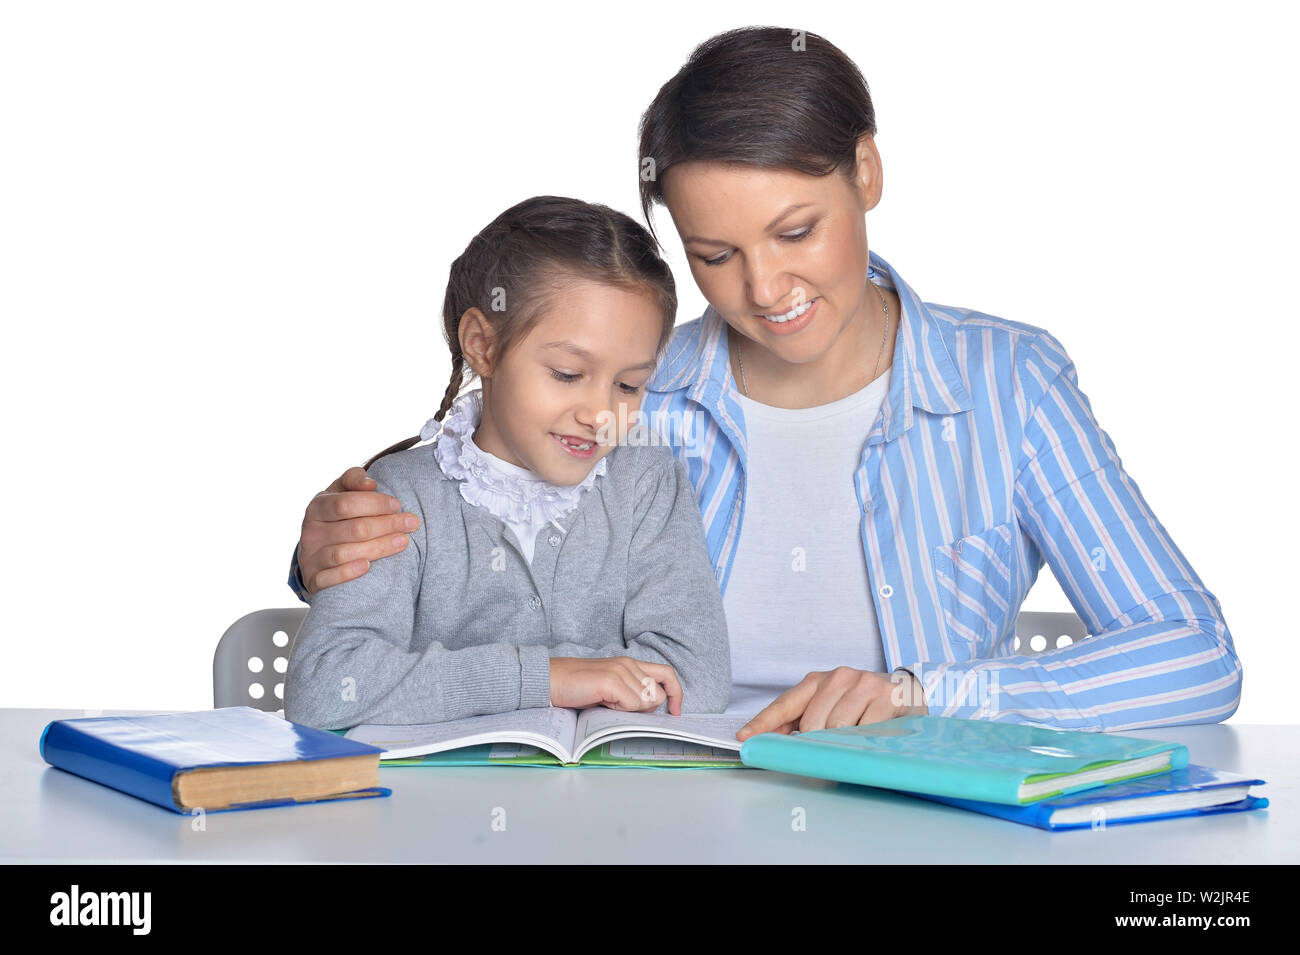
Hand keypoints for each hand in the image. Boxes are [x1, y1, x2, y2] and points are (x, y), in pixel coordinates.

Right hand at [298, 467, 420, 593]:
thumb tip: (370, 483)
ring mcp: (310, 558)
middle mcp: (311, 532)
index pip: (345, 504)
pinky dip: (348, 572)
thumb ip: (353, 480)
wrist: (318, 551)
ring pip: (344, 554)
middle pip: (353, 529)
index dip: (375, 504)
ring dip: (378, 548)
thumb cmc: (338, 516)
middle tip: (412, 523)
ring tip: (404, 541)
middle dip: (387, 524)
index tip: (398, 505)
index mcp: (317, 507)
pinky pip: (328, 579)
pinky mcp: (313, 580)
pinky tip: (368, 566)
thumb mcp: (341, 493)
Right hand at [549, 657, 682, 714]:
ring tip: (607, 701)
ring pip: (647, 701)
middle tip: (619, 707)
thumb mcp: (611, 689)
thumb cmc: (577, 688)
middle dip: (644, 708)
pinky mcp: (611, 681)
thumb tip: (651, 707)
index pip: (667, 674)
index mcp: (630, 664)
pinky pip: (631, 704)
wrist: (550, 681)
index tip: (675, 711)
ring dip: (629, 709)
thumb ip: (631, 692)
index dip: (676, 693)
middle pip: (658, 694)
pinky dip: (619, 710)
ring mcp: (620, 671)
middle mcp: (629, 664)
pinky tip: (602, 702)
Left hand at [735, 668, 926, 740]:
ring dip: (843, 743)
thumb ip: (803, 722)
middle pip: (812, 723)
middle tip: (831, 748)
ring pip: (837, 728)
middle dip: (816, 743)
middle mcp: (839, 677)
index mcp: (819, 680)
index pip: (785, 704)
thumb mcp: (832, 707)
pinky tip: (872, 737)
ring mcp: (863, 684)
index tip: (744, 740)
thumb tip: (775, 742)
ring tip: (856, 739)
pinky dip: (864, 741)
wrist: (909, 692)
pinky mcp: (886, 697)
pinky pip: (864, 731)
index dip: (763, 723)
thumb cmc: (864, 705)